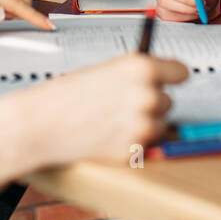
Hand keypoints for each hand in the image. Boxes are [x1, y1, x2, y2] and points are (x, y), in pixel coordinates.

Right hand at [8, 53, 189, 165]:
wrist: (39, 124)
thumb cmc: (64, 96)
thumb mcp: (104, 71)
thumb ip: (134, 75)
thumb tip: (159, 79)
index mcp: (141, 68)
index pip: (181, 72)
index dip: (171, 77)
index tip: (169, 80)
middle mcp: (147, 96)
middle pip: (168, 101)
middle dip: (149, 104)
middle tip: (121, 104)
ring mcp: (142, 126)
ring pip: (160, 126)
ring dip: (143, 125)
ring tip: (111, 121)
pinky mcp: (134, 151)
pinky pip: (145, 146)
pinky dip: (130, 144)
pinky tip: (107, 136)